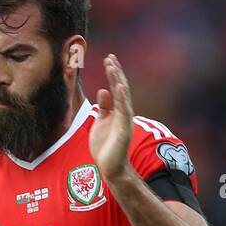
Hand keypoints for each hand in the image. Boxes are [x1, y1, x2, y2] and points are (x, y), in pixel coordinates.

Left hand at [89, 53, 134, 183]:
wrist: (110, 167)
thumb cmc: (105, 147)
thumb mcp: (100, 123)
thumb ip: (103, 107)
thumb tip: (103, 90)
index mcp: (117, 111)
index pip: (116, 88)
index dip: (113, 74)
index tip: (108, 59)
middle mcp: (123, 113)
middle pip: (120, 88)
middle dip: (115, 73)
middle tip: (110, 57)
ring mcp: (124, 120)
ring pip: (123, 96)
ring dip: (117, 80)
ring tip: (112, 66)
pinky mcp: (124, 128)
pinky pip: (124, 110)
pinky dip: (121, 97)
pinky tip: (117, 86)